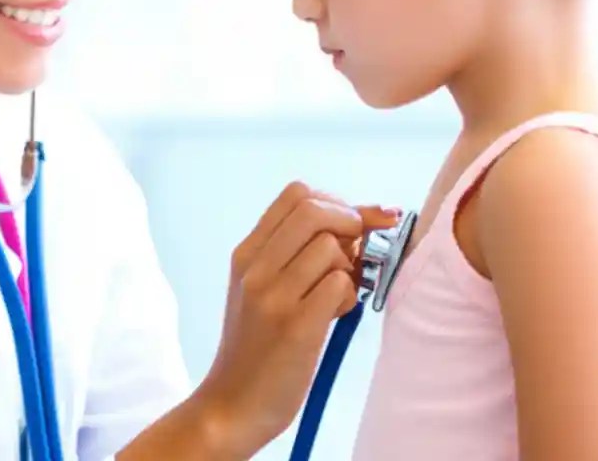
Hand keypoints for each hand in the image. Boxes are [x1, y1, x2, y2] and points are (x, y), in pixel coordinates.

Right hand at [193, 183, 397, 458]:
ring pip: (332, 248)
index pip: (297, 194)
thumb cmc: (258, 346)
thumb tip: (363, 219)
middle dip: (350, 225)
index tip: (352, 226)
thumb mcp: (262, 290)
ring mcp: (272, 296)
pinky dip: (349, 296)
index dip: (336, 203)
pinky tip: (335, 315)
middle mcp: (254, 268)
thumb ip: (298, 253)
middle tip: (353, 256)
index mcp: (246, 253)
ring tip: (336, 296)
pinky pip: (339, 285)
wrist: (233, 403)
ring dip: (348, 269)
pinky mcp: (295, 326)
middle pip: (316, 210)